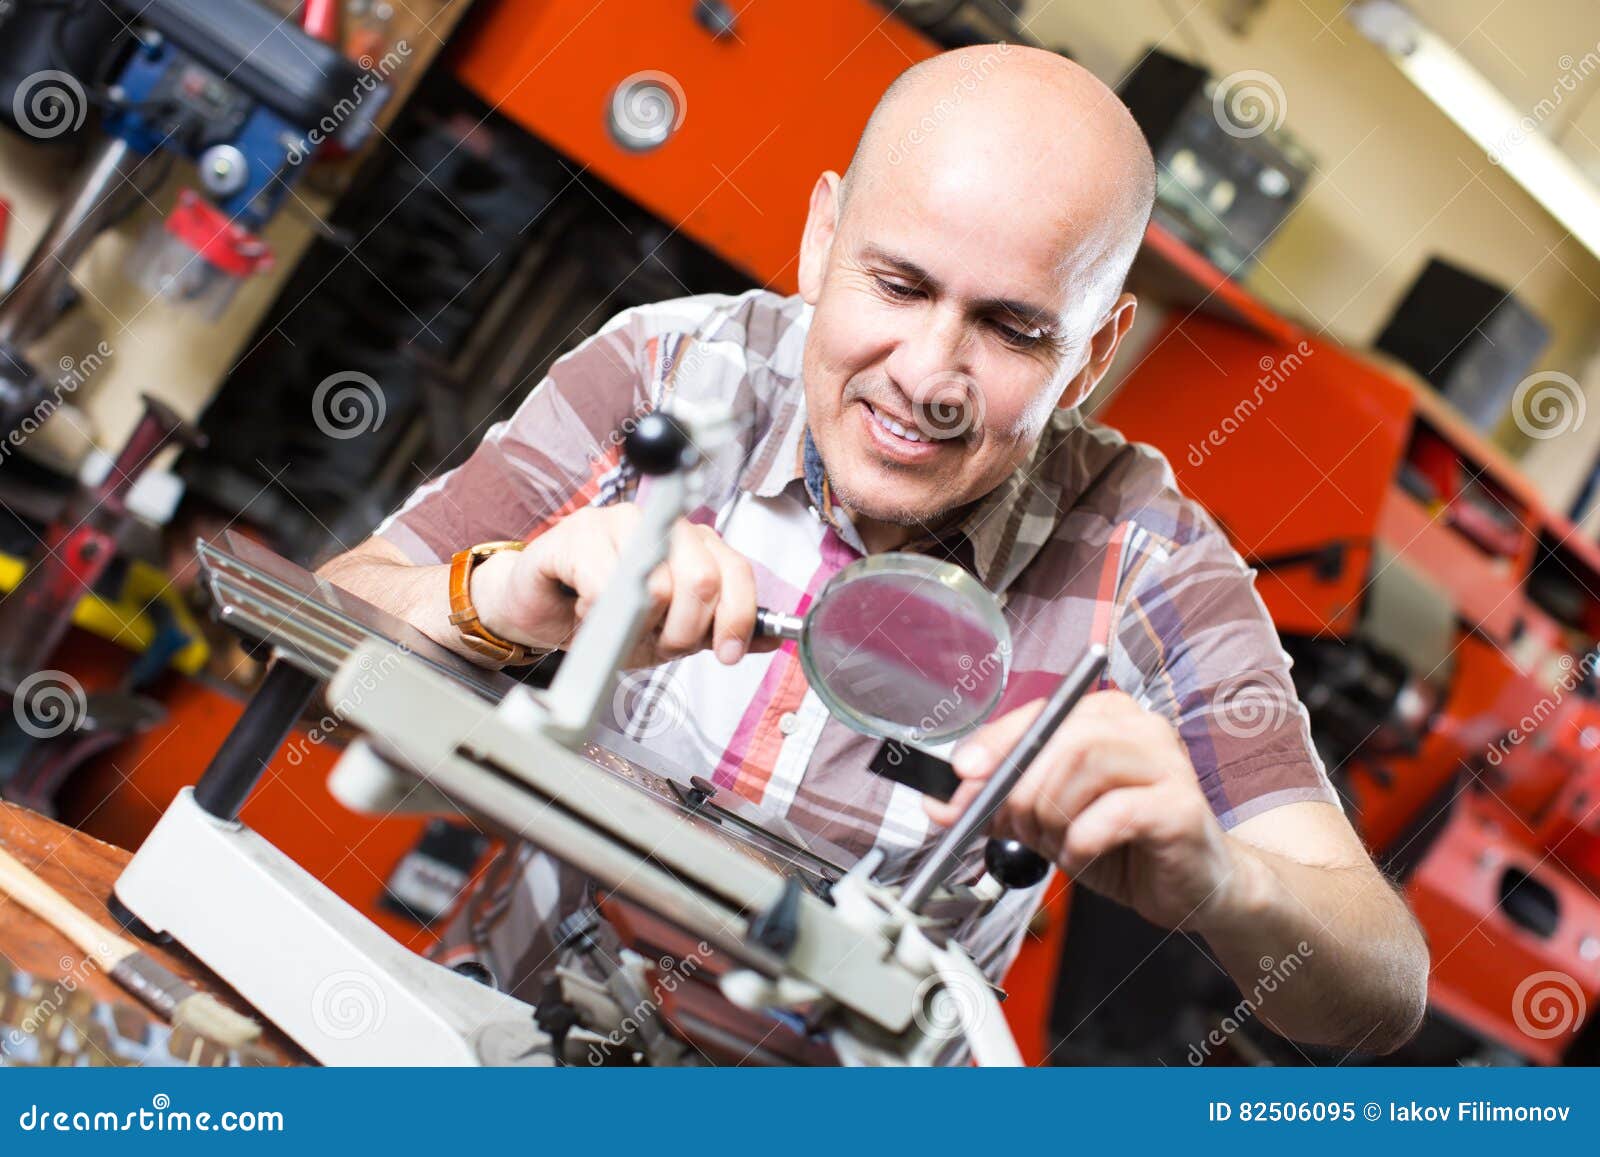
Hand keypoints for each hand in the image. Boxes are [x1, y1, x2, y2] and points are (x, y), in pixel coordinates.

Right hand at [473, 504, 781, 668]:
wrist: (542, 608)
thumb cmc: (606, 616)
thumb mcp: (671, 633)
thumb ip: (720, 630)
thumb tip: (776, 636)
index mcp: (696, 545)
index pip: (737, 572)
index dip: (737, 618)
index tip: (725, 654)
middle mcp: (664, 525)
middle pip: (702, 579)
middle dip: (683, 632)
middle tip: (656, 643)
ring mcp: (621, 522)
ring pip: (657, 585)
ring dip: (636, 627)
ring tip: (617, 627)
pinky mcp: (579, 533)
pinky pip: (606, 584)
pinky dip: (597, 616)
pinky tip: (587, 613)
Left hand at [924, 689, 1245, 930]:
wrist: (1195, 886)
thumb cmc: (1123, 845)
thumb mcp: (1048, 820)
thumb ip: (999, 803)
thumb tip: (940, 803)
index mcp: (1105, 716)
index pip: (1037, 716)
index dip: (993, 745)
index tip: (962, 775)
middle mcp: (1140, 727)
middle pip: (1059, 740)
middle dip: (1019, 789)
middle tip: (1012, 827)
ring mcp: (1166, 762)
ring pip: (1083, 771)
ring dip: (1054, 819)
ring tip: (1060, 845)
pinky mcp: (1181, 806)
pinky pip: (1113, 815)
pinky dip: (1083, 842)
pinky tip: (1086, 855)